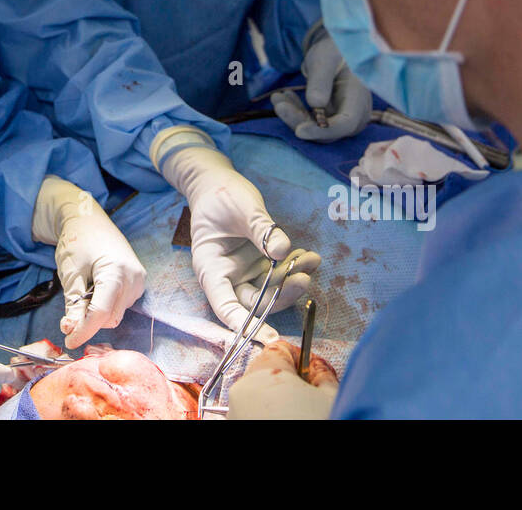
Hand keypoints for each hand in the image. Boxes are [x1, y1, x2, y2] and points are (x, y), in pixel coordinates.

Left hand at [33, 176, 145, 348]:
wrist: (88, 220)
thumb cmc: (77, 241)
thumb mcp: (71, 274)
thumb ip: (73, 305)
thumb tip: (71, 331)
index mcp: (116, 272)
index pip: (101, 313)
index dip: (84, 331)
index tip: (69, 342)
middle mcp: (134, 278)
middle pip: (111, 317)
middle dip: (89, 322)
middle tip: (69, 317)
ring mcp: (139, 280)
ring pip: (116, 313)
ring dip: (97, 313)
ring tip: (83, 293)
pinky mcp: (138, 281)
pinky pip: (121, 305)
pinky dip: (106, 305)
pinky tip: (95, 290)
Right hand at [151, 128, 318, 343]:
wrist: (218, 183)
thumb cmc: (221, 195)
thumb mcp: (242, 208)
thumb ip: (262, 230)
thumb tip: (283, 251)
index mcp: (210, 268)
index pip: (225, 306)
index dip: (245, 325)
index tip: (270, 337)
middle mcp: (226, 277)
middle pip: (254, 302)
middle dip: (281, 295)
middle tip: (304, 279)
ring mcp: (243, 272)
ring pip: (270, 291)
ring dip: (292, 280)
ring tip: (311, 259)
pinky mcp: (258, 264)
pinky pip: (278, 274)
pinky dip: (293, 267)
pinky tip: (307, 256)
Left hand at [227, 339, 338, 419]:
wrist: (297, 482)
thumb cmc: (316, 424)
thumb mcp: (332, 397)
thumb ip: (324, 373)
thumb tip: (318, 368)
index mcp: (264, 375)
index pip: (279, 347)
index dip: (301, 357)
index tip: (315, 370)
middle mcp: (241, 393)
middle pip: (266, 372)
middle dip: (290, 382)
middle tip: (313, 398)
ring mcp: (235, 415)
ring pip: (257, 397)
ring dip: (278, 403)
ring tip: (302, 418)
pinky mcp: (237, 428)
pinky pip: (252, 416)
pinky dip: (268, 418)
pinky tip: (289, 425)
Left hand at [272, 26, 370, 141]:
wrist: (334, 50)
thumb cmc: (334, 49)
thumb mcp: (325, 58)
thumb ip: (321, 79)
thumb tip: (315, 104)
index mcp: (359, 97)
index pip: (346, 124)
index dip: (324, 131)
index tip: (300, 130)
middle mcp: (354, 113)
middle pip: (328, 131)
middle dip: (300, 121)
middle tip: (279, 105)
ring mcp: (342, 117)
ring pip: (316, 129)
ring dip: (293, 116)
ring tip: (277, 97)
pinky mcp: (329, 117)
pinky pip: (310, 121)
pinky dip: (295, 111)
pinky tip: (283, 97)